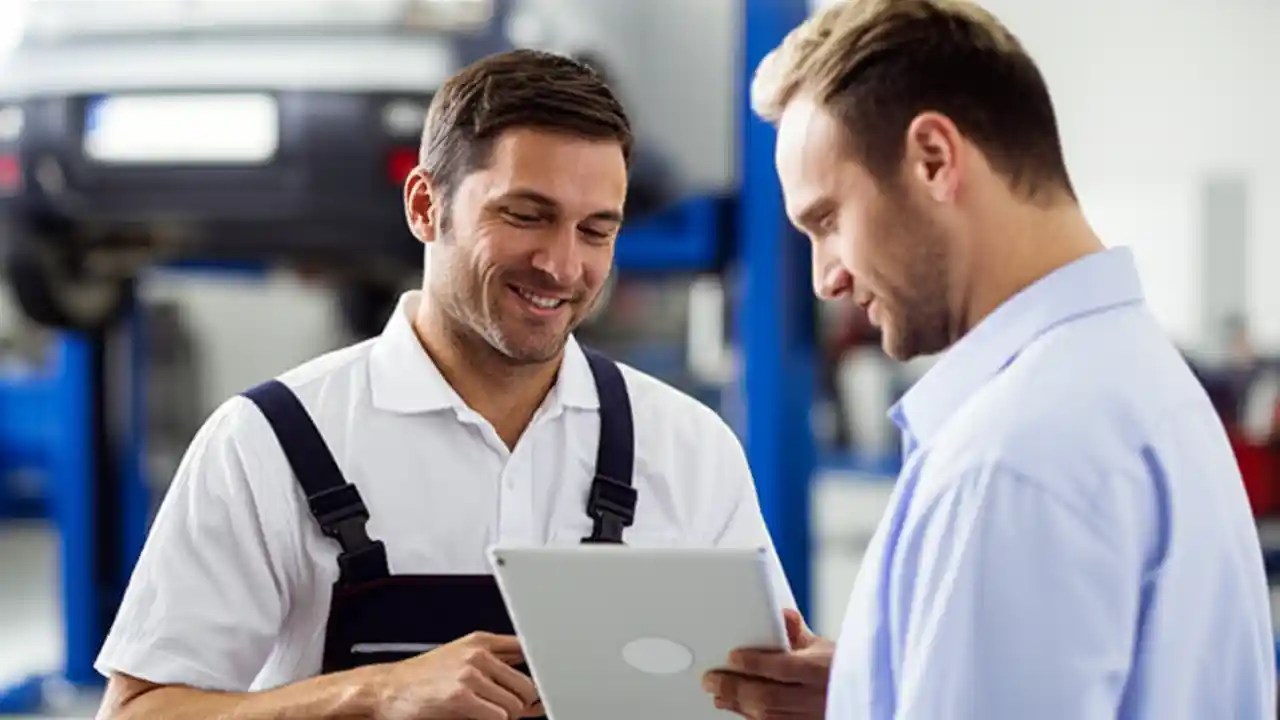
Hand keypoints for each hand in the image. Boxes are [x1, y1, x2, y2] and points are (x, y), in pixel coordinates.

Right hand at [376, 631, 543, 719]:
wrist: (384, 689)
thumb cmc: (421, 679)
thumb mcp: (462, 663)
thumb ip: (498, 673)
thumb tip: (530, 694)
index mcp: (481, 642)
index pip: (528, 651)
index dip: (537, 674)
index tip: (540, 688)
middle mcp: (478, 654)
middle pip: (526, 685)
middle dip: (519, 704)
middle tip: (502, 710)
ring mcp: (470, 675)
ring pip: (514, 705)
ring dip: (504, 716)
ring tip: (485, 714)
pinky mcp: (460, 697)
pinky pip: (497, 717)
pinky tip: (477, 717)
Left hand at [702, 609, 833, 718]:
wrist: (868, 693)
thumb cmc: (846, 671)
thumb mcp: (827, 647)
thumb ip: (799, 634)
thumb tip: (782, 615)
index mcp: (822, 670)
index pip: (783, 667)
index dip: (754, 662)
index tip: (732, 656)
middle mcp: (817, 698)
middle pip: (768, 697)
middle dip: (734, 688)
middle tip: (710, 680)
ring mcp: (811, 717)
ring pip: (769, 717)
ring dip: (739, 706)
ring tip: (718, 695)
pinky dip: (754, 719)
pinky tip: (739, 710)